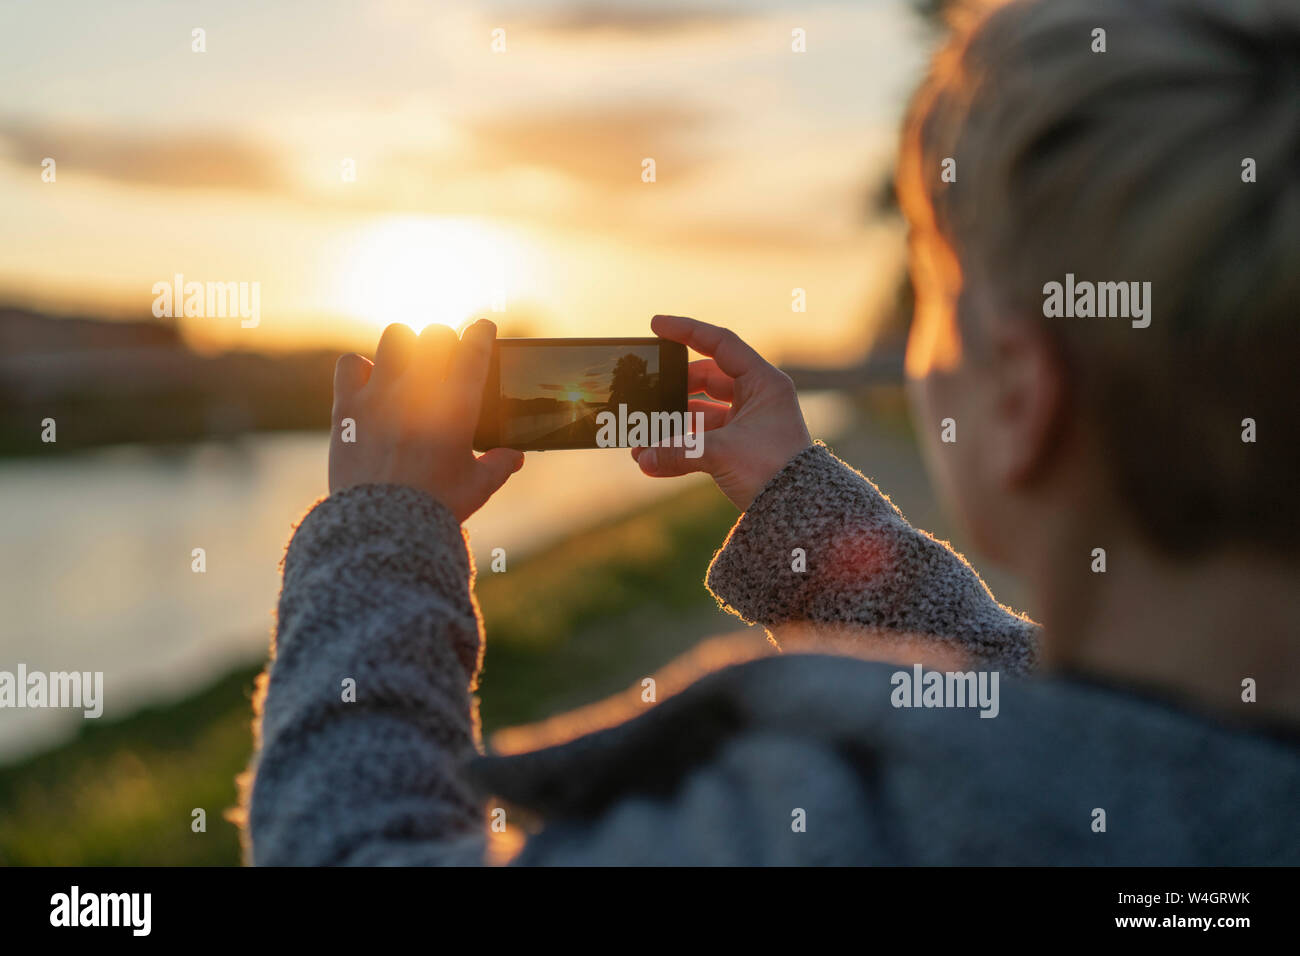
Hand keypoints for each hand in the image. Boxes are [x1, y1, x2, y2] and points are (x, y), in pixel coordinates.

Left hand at [329, 320, 523, 521]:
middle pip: (435, 335)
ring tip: (406, 367)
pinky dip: (360, 368)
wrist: (381, 526)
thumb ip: (498, 466)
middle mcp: (418, 392)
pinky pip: (349, 363)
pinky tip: (368, 384)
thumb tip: (514, 457)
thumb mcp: (476, 488)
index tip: (483, 328)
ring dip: (405, 347)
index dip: (481, 333)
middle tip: (443, 360)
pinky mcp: (347, 407)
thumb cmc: (435, 507)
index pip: (473, 350)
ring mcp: (379, 395)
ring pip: (395, 336)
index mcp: (456, 408)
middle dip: (444, 343)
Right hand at [632, 314, 811, 509]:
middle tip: (647, 392)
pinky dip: (680, 448)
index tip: (656, 325)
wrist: (800, 513)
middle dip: (673, 389)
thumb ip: (679, 451)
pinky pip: (703, 440)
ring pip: (701, 412)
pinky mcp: (740, 447)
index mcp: (764, 383)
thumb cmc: (774, 472)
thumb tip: (643, 458)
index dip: (687, 331)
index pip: (720, 344)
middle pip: (705, 378)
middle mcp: (757, 398)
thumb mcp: (722, 454)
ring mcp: (748, 423)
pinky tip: (653, 462)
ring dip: (672, 425)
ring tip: (642, 438)